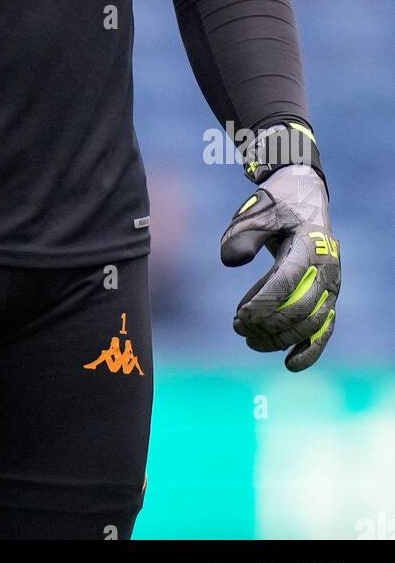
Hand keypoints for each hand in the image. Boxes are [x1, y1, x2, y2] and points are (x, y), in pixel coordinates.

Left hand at [220, 165, 339, 371]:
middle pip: (300, 309)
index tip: (239, 316)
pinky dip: (310, 349)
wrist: (304, 198)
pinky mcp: (328, 298)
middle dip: (267, 324)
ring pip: (311, 324)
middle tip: (237, 326)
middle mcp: (327, 269)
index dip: (263, 302)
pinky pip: (324, 330)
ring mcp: (331, 286)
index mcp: (311, 244)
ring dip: (280, 338)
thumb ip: (243, 233)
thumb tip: (230, 261)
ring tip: (249, 340)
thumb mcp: (258, 210)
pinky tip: (290, 364)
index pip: (287, 281)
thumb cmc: (278, 205)